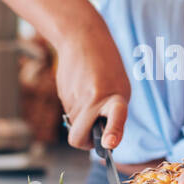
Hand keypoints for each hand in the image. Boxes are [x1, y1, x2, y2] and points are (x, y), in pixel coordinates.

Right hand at [56, 20, 130, 152]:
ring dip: (82, 120)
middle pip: (79, 138)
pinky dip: (76, 109)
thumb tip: (102, 138)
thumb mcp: (120, 88)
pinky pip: (69, 114)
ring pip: (74, 126)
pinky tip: (81, 90)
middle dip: (84, 141)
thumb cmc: (106, 65)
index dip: (112, 132)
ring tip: (91, 97)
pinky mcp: (63, 96)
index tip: (109, 144)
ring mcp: (75, 99)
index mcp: (115, 96)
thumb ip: (114, 113)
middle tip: (96, 132)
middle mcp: (94, 100)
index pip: (116, 116)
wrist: (81, 38)